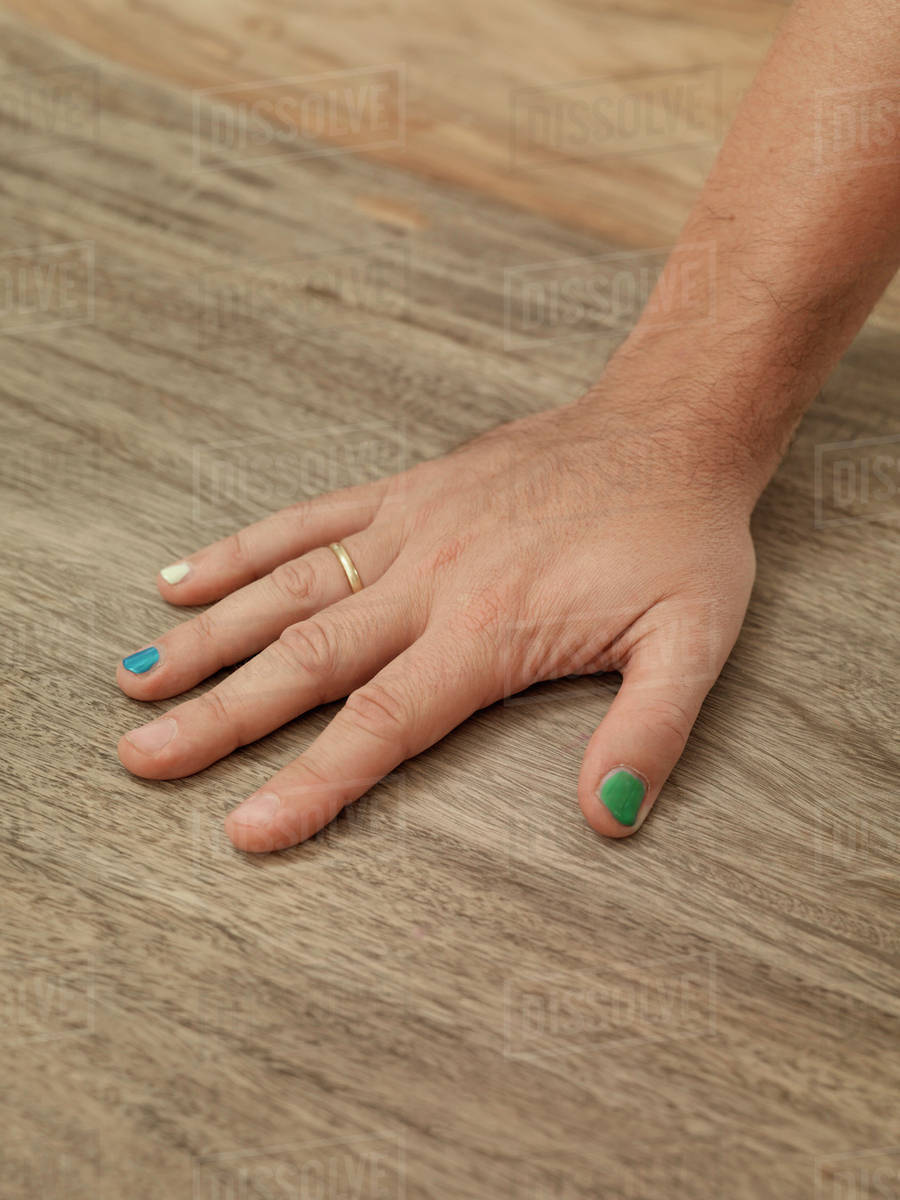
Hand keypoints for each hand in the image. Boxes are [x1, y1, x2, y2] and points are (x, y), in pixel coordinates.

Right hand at [116, 381, 756, 851]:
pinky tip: (181, 576)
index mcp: (490, 628)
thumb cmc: (680, 540)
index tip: (245, 827)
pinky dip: (242, 549)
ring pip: (286, 590)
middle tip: (141, 758)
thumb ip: (648, 733)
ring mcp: (408, 527)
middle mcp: (430, 579)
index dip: (311, 780)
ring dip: (206, 637)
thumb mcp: (692, 643)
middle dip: (218, 716)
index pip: (384, 721)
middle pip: (305, 661)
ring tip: (134, 678)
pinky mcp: (405, 490)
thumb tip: (611, 821)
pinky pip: (307, 519)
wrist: (669, 430)